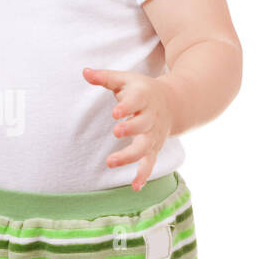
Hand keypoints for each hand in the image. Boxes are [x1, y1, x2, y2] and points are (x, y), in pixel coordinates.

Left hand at [82, 67, 175, 191]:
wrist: (174, 102)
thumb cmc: (142, 90)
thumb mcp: (125, 79)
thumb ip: (105, 77)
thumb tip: (84, 71)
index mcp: (144, 97)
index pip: (136, 101)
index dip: (127, 106)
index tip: (116, 112)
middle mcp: (151, 117)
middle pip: (143, 124)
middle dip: (131, 128)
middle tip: (117, 132)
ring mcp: (153, 134)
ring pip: (144, 147)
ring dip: (130, 155)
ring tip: (110, 162)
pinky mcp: (153, 148)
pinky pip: (150, 163)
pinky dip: (143, 174)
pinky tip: (135, 186)